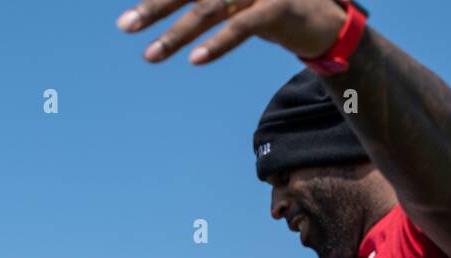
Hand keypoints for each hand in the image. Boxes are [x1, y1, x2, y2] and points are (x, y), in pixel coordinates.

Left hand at [117, 0, 347, 65]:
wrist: (325, 21)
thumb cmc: (273, 8)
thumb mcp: (236, 2)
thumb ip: (207, 3)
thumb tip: (163, 6)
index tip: (127, 14)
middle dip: (154, 7)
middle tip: (125, 26)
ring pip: (208, 8)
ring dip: (176, 34)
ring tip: (150, 55)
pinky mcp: (278, 8)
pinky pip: (242, 26)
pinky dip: (218, 44)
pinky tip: (195, 60)